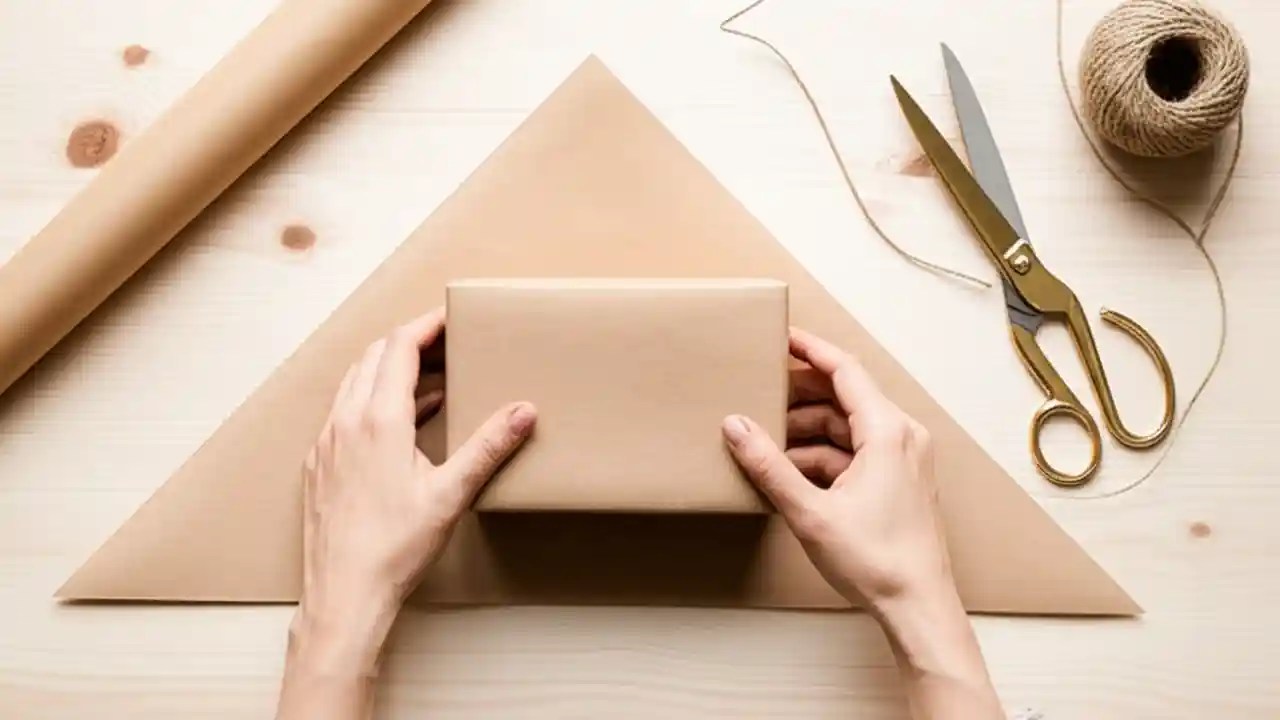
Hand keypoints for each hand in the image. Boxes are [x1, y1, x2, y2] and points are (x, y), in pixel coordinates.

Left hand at [292, 308, 536, 672]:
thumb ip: (489, 446)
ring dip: (389, 369)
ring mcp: (326, 443)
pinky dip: (371, 400)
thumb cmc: (393, 548)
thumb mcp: (451, 493)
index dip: (425, 326)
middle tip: (444, 343)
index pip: (399, 347)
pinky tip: (398, 424)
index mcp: (378, 420)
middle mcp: (345, 422)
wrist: (343, 592)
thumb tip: (524, 412)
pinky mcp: (318, 464)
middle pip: (374, 356)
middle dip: (409, 341)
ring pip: (354, 383)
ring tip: (429, 378)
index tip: (448, 317)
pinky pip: (344, 412)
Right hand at [723, 327, 952, 611]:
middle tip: (760, 389)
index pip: (845, 370)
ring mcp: (903, 460)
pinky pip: (855, 453)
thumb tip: (736, 426)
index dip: (811, 350)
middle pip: (844, 397)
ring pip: (847, 428)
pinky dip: (822, 457)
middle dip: (800, 394)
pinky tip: (789, 473)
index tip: (782, 336)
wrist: (918, 606)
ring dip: (806, 433)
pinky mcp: (899, 482)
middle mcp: (902, 436)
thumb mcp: (810, 511)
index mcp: (888, 431)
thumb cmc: (877, 561)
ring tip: (765, 441)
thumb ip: (768, 465)